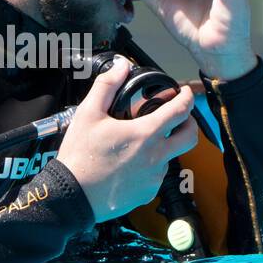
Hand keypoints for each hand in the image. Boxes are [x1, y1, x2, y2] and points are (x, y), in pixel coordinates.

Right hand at [56, 56, 198, 221]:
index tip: (184, 92)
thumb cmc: (80, 155)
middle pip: (190, 137)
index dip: (186, 97)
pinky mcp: (147, 193)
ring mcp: (153, 178)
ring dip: (164, 145)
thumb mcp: (88, 114)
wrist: (72, 196)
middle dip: (188, 122)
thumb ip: (107, 85)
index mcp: (146, 134)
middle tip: (176, 117)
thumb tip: (122, 66)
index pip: (181, 110)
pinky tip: (131, 163)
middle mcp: (156, 157)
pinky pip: (156, 175)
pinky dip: (150, 165)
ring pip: (171, 156)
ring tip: (140, 141)